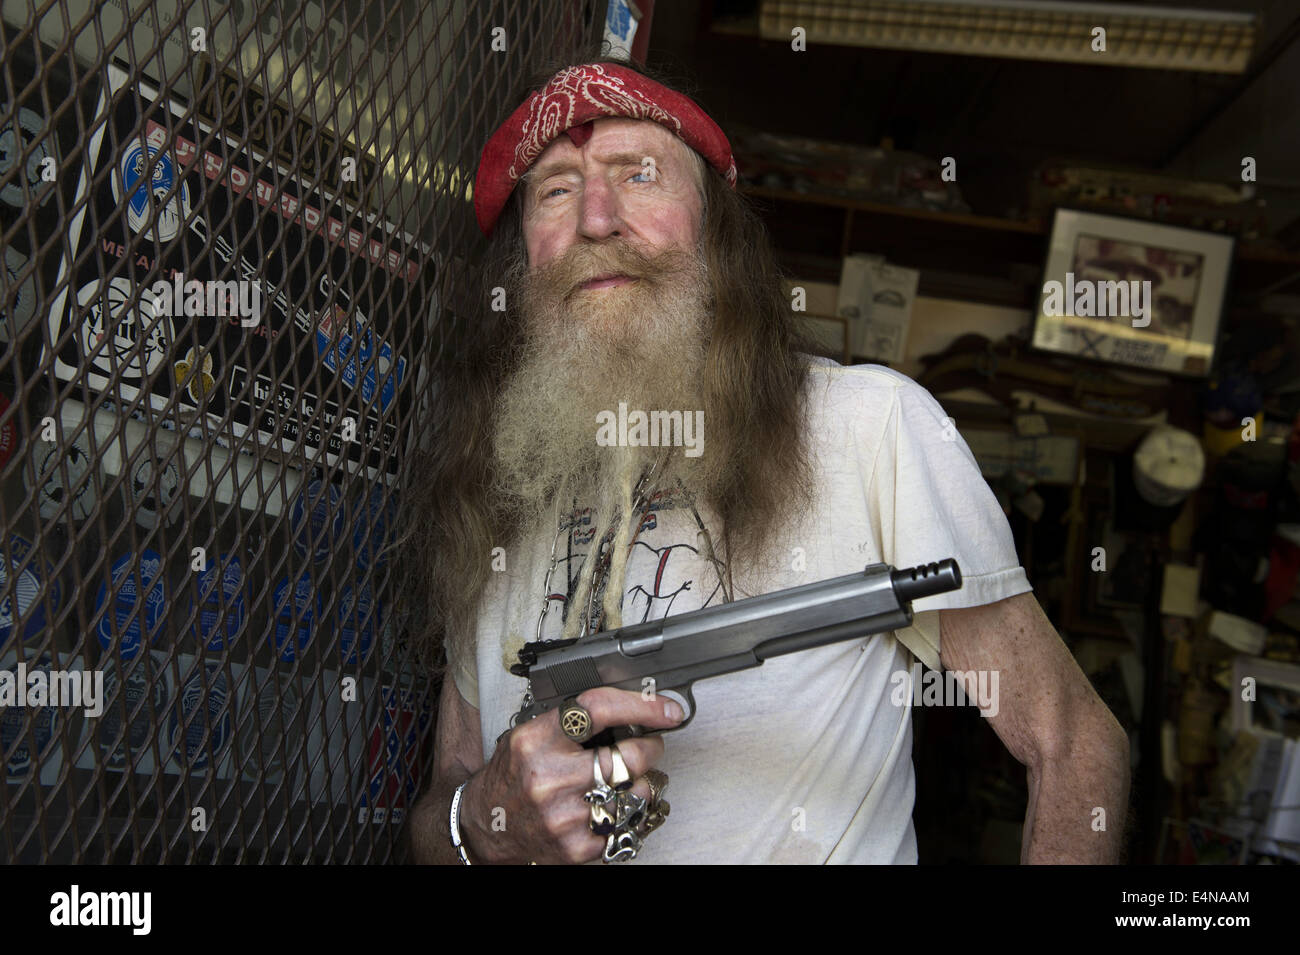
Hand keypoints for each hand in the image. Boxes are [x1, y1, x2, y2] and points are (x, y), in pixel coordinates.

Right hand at [459, 687, 683, 863]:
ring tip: (624, 779)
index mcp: (538, 740)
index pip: (600, 710)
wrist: (486, 826)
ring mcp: (564, 816)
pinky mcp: (576, 847)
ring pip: (634, 793)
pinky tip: (611, 806)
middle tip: (649, 745)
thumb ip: (573, 721)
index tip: (667, 709)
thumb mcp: (531, 735)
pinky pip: (625, 825)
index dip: (642, 706)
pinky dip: (626, 813)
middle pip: (629, 756)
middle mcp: (551, 777)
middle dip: (649, 748)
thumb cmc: (513, 776)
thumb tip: (631, 709)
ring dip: (640, 783)